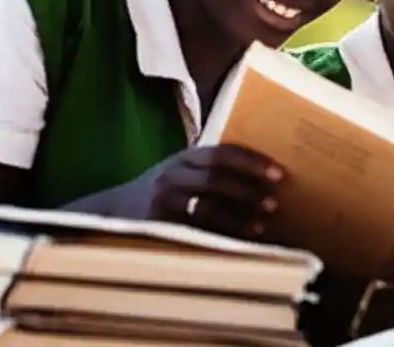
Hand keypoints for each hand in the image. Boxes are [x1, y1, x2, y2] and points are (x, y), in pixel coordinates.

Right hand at [126, 145, 284, 239]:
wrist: (114, 209)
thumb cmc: (166, 190)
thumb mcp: (185, 171)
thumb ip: (214, 170)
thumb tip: (268, 177)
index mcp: (186, 158)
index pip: (222, 153)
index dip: (252, 162)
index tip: (279, 173)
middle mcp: (173, 174)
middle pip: (215, 178)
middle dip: (247, 190)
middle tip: (274, 202)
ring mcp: (162, 199)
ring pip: (204, 206)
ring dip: (236, 216)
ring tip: (262, 224)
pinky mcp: (156, 224)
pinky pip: (192, 230)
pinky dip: (217, 235)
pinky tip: (238, 240)